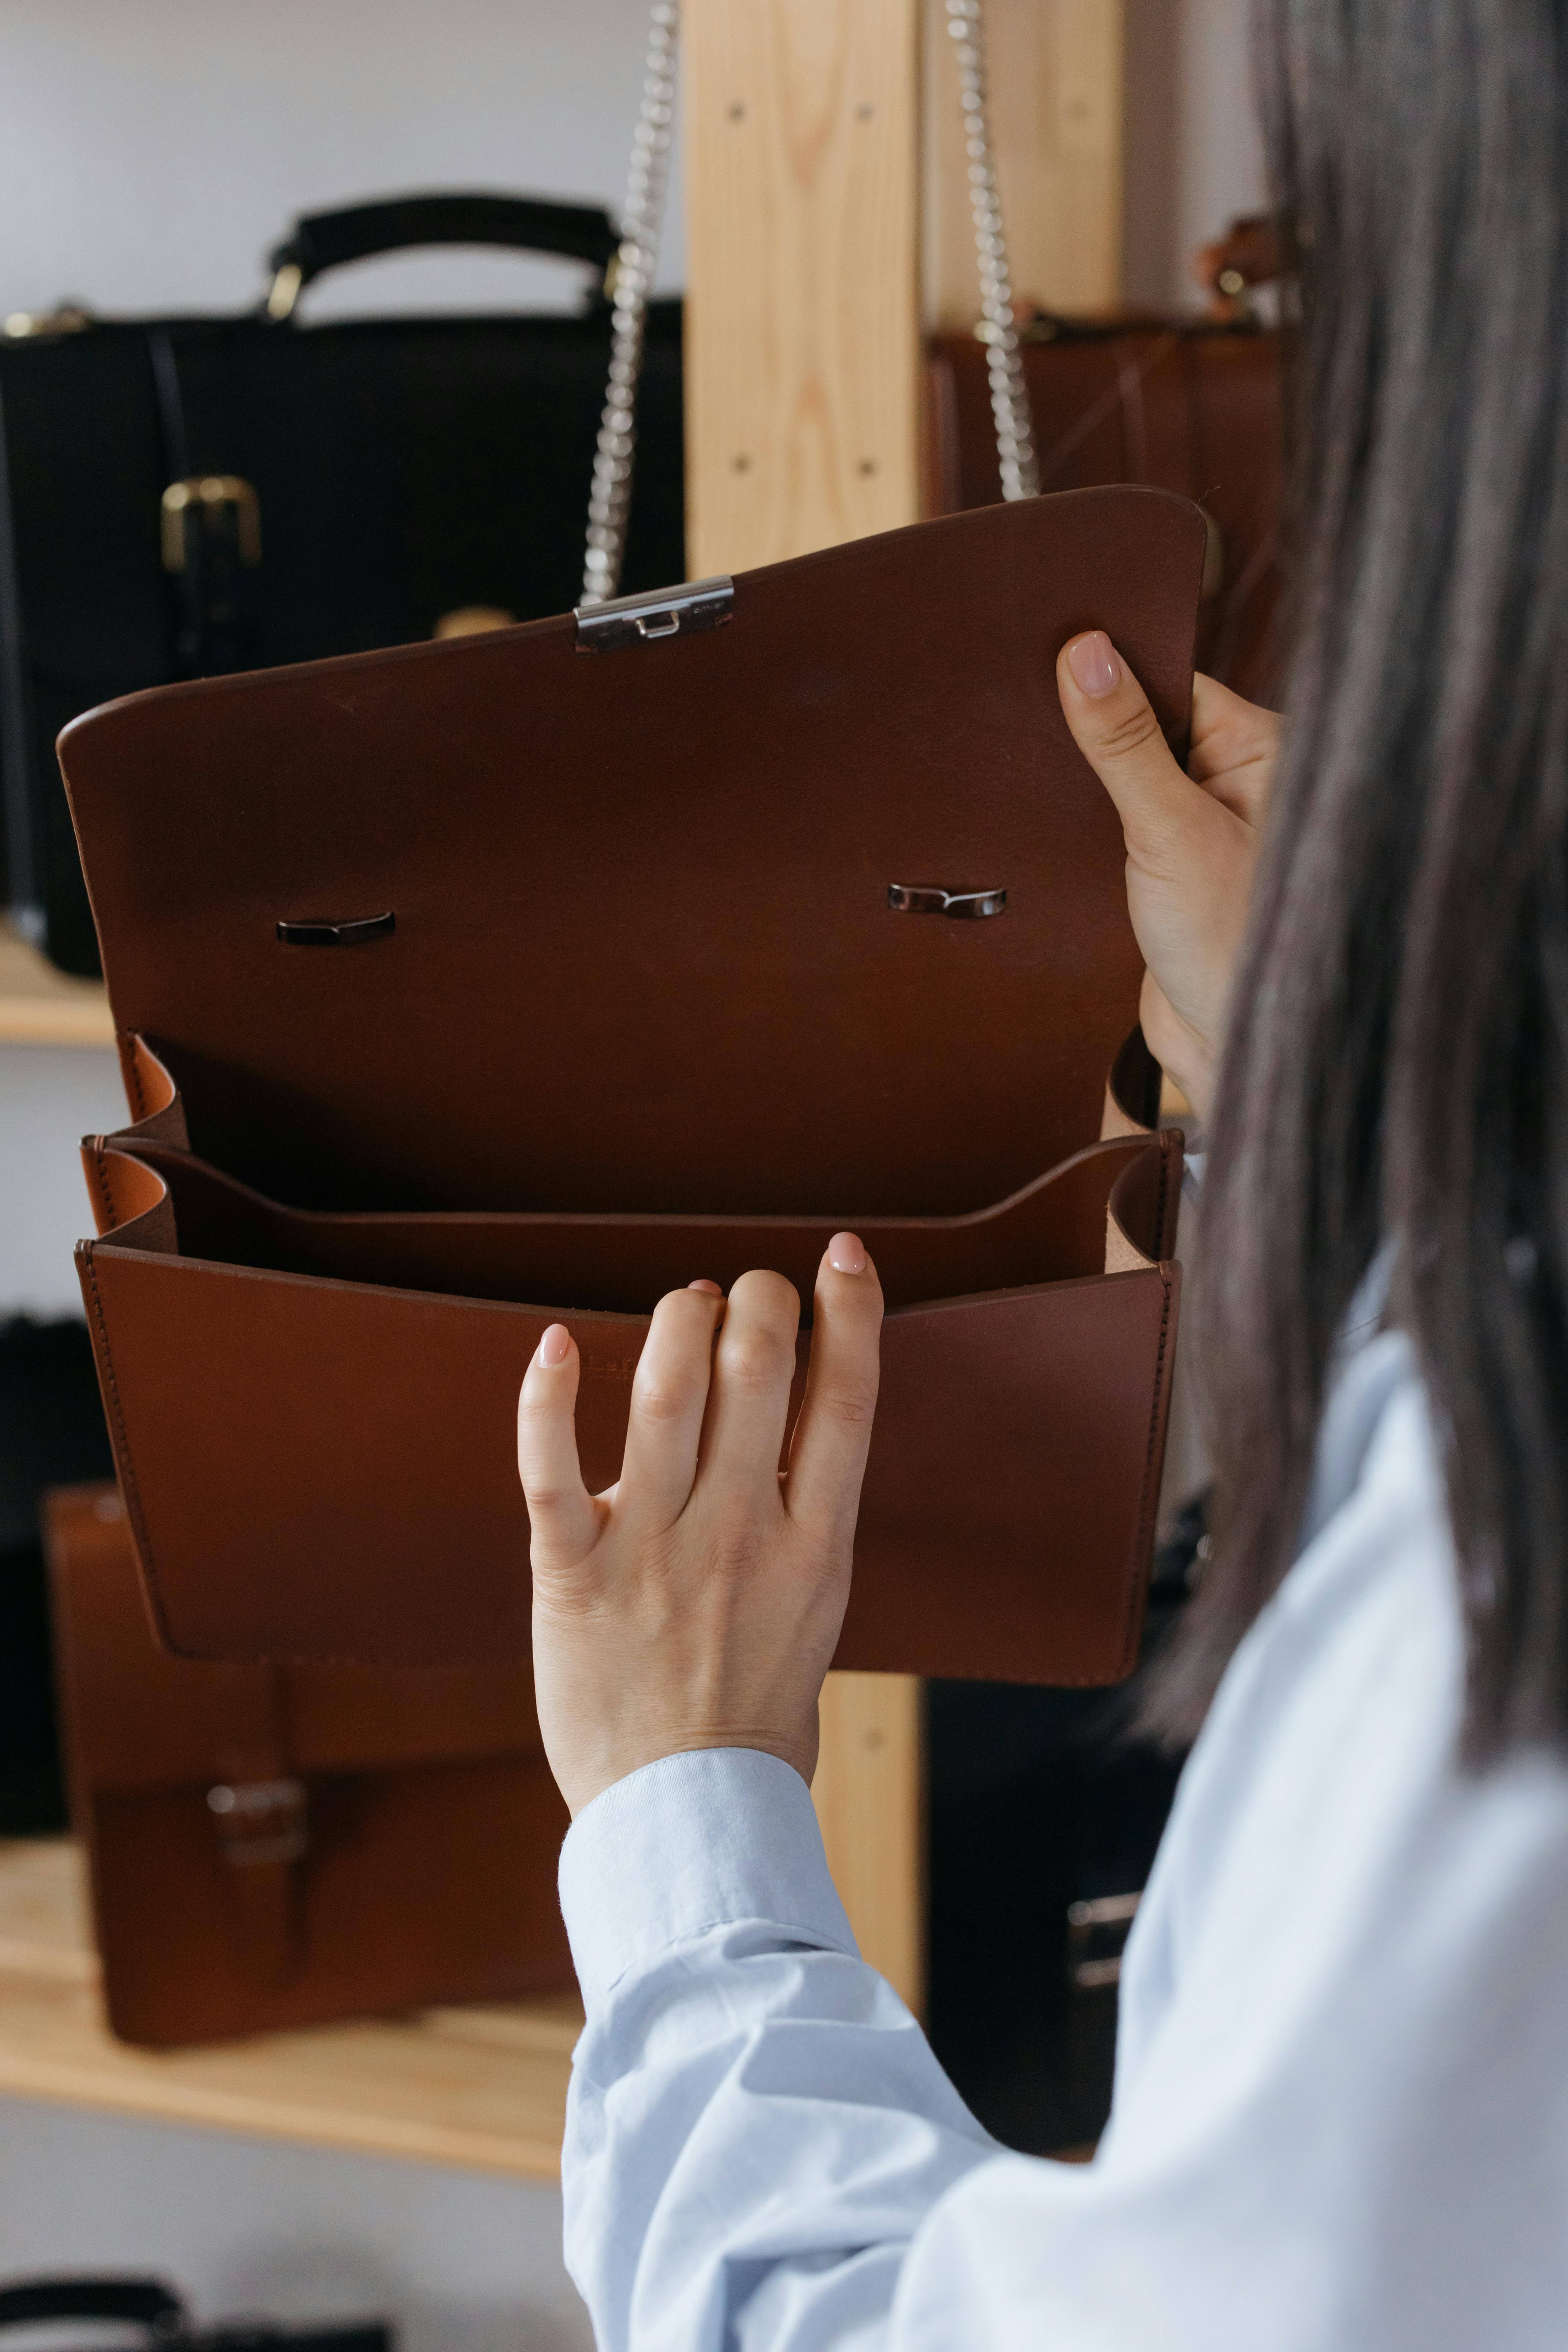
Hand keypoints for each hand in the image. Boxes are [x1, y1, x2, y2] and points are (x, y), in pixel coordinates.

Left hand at [517, 1240, 883, 1817]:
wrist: (687, 1819)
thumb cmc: (754, 1714)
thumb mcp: (815, 1609)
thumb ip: (802, 1519)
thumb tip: (801, 1424)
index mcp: (813, 1545)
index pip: (845, 1401)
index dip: (848, 1313)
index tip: (839, 1255)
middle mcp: (739, 1534)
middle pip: (760, 1375)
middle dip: (759, 1304)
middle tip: (749, 1290)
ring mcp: (654, 1552)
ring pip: (668, 1397)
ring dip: (679, 1324)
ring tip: (688, 1305)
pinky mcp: (571, 1576)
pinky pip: (551, 1470)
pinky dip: (548, 1397)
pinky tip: (558, 1341)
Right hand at [1057, 634, 1279, 1125]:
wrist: (1231, 1053)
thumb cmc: (1231, 947)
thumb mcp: (1168, 831)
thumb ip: (1124, 743)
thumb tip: (1085, 653)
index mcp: (1268, 752)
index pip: (1179, 678)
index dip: (1117, 665)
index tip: (1055, 650)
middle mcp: (1245, 779)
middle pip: (1154, 718)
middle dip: (1098, 720)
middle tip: (1031, 706)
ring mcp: (1210, 822)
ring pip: (1134, 769)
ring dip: (1092, 774)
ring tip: (1039, 763)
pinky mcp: (1178, 864)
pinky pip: (1127, 817)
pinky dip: (1093, 814)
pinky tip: (1059, 814)